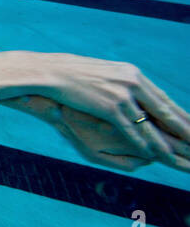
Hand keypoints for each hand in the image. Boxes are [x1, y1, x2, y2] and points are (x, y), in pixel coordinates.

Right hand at [43, 55, 189, 170]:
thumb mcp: (102, 74)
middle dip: (183, 127)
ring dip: (165, 141)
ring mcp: (122, 94)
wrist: (49, 72)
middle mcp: (132, 81)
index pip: (161, 97)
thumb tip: (131, 92)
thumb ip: (120, 83)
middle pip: (164, 109)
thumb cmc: (70, 74)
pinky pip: (131, 130)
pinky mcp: (110, 106)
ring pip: (150, 123)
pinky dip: (143, 143)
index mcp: (132, 73)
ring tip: (179, 153)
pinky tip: (153, 153)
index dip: (178, 114)